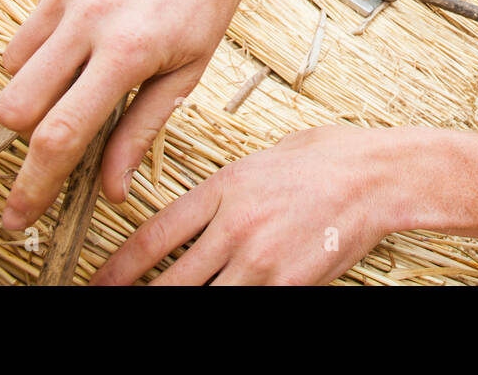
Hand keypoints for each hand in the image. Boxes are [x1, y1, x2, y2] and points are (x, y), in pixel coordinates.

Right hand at [0, 0, 264, 230]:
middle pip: (17, 103)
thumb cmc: (200, 20)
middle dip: (28, 129)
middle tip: (62, 125)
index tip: (15, 217)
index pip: (60, 132)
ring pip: (13, 64)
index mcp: (126, 51)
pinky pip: (30, 21)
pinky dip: (49, 37)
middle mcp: (91, 14)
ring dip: (38, 79)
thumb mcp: (183, 80)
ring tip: (90, 63)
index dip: (33, 182)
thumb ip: (139, 135)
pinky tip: (94, 22)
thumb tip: (111, 193)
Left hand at [90, 125, 405, 284]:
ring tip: (158, 317)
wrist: (380, 174)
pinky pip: (244, 306)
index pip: (152, 238)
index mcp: (223, 188)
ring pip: (200, 300)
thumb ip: (224, 190)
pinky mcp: (287, 285)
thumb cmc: (329, 159)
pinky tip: (224, 303)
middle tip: (118, 307)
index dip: (117, 270)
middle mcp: (234, 227)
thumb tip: (195, 217)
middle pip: (168, 283)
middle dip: (140, 301)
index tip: (97, 287)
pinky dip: (230, 309)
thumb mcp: (262, 160)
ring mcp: (259, 260)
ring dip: (181, 307)